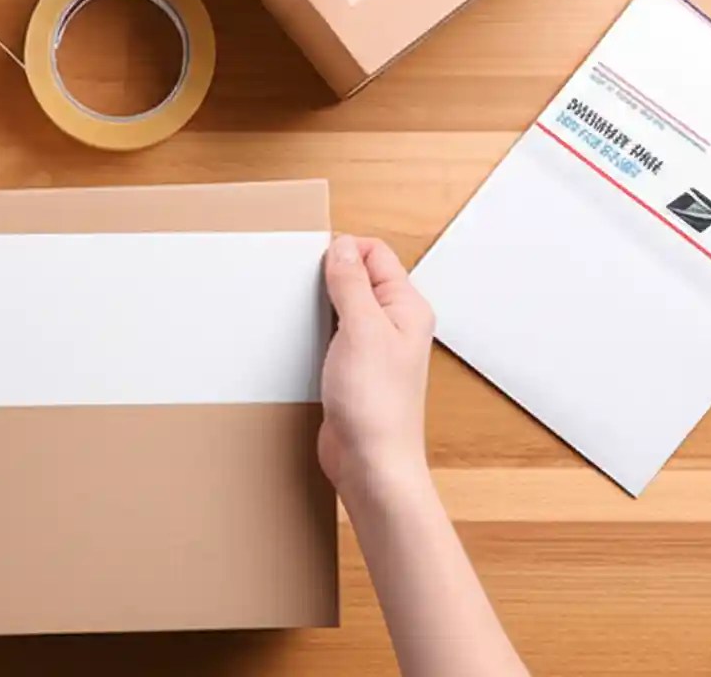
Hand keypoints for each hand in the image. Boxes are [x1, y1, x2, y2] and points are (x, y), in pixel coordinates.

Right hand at [318, 235, 434, 492]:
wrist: (371, 463)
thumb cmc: (376, 407)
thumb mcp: (361, 331)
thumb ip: (351, 284)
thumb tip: (342, 247)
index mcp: (407, 307)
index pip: (376, 254)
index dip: (344, 251)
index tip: (313, 263)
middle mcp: (395, 324)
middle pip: (359, 277)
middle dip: (328, 277)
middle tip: (303, 290)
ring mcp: (375, 348)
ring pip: (343, 307)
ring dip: (320, 307)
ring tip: (303, 317)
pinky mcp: (355, 369)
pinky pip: (333, 335)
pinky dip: (316, 332)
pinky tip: (304, 342)